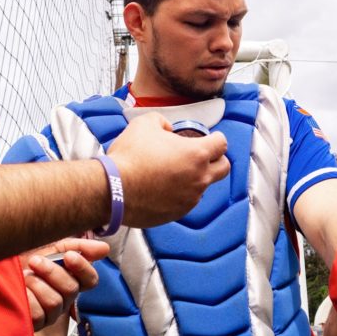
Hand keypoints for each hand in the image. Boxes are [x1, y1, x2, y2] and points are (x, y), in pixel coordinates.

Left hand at [22, 237, 108, 330]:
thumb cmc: (24, 258)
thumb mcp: (50, 246)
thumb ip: (77, 247)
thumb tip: (105, 249)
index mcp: (71, 279)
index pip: (90, 280)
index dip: (83, 269)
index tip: (69, 256)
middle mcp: (64, 298)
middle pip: (71, 289)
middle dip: (53, 272)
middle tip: (35, 261)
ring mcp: (50, 313)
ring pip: (55, 302)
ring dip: (38, 284)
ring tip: (24, 276)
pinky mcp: (34, 324)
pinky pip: (38, 314)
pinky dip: (28, 299)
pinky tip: (20, 291)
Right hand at [107, 112, 229, 226]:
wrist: (113, 190)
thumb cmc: (129, 157)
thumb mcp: (144, 124)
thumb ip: (162, 122)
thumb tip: (167, 129)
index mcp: (197, 154)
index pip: (222, 144)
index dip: (216, 138)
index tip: (209, 138)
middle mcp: (199, 178)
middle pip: (224, 168)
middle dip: (217, 160)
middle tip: (202, 156)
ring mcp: (190, 198)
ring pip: (203, 186)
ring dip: (195, 178)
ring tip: (173, 172)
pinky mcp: (178, 213)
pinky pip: (186, 201)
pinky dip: (180, 194)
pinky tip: (163, 188)